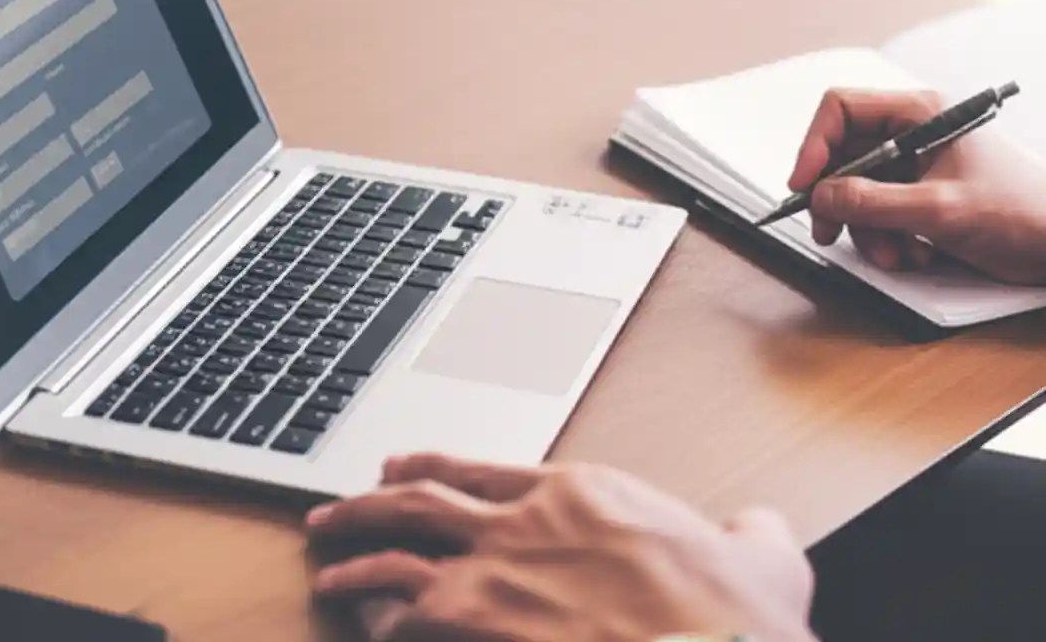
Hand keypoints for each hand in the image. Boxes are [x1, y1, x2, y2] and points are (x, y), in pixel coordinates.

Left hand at [307, 454, 815, 641]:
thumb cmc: (736, 615)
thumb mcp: (762, 556)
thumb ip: (750, 534)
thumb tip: (757, 530)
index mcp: (582, 492)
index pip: (481, 468)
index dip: (432, 467)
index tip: (402, 468)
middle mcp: (525, 520)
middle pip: (421, 497)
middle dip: (369, 502)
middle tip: (335, 509)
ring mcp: (496, 571)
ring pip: (398, 552)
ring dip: (356, 558)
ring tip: (327, 566)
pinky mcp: (478, 622)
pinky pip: (405, 613)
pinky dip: (377, 615)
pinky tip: (363, 621)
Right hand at [791, 89, 1045, 284]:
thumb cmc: (1022, 213)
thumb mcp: (938, 209)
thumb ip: (873, 202)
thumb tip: (821, 196)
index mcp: (921, 114)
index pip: (842, 110)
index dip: (814, 146)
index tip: (805, 184)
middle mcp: (914, 133)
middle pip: (843, 156)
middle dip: (839, 200)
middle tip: (830, 231)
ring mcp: (915, 166)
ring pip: (857, 191)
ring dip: (866, 229)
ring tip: (893, 254)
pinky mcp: (918, 195)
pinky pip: (877, 213)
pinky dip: (885, 238)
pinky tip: (912, 252)